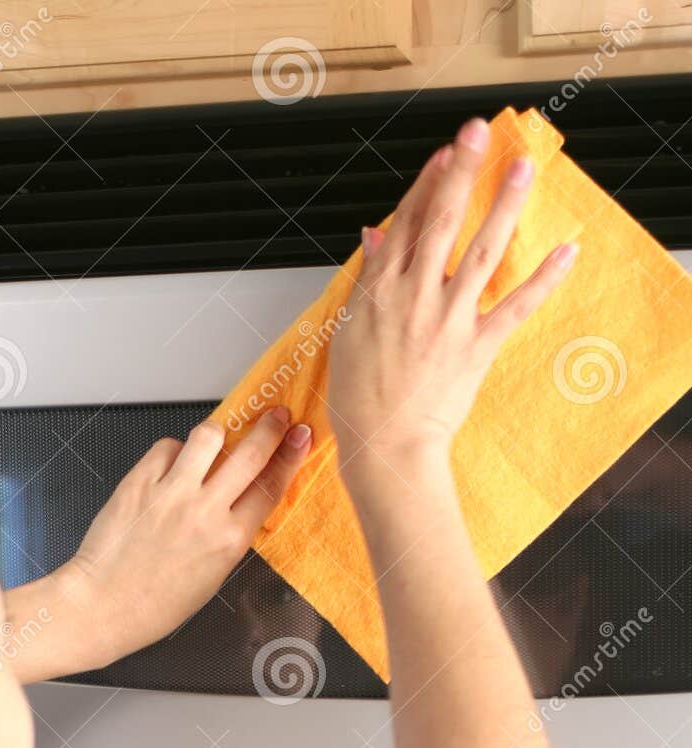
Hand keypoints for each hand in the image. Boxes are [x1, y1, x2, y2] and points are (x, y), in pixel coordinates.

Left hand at [7, 408, 310, 679]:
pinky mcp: (139, 482)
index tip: (300, 436)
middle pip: (250, 453)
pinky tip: (171, 467)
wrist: (104, 606)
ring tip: (214, 441)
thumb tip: (242, 496)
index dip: (290, 456)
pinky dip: (173, 450)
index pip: (271, 486)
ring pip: (208, 436)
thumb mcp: (213, 576)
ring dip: (217, 432)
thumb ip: (231, 533)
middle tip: (277, 413)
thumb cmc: (156, 603)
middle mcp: (204, 512)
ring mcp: (171, 493)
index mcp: (229, 540)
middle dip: (269, 427)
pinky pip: (166, 447)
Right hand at [327, 116, 576, 479]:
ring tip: (521, 169)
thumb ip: (368, 280)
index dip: (426, 184)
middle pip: (442, 222)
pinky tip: (566, 251)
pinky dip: (544, 279)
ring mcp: (449, 321)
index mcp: (380, 294)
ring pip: (481, 251)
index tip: (444, 152)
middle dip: (460, 172)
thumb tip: (377, 236)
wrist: (385, 448)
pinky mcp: (477, 347)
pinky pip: (516, 306)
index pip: (406, 225)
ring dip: (503, 206)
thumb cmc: (360, 400)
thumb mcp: (347, 335)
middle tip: (477, 132)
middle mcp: (415, 298)